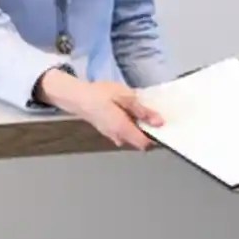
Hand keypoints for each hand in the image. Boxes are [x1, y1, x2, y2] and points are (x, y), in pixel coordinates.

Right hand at [37, 69, 162, 150]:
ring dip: (138, 127)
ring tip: (140, 111)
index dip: (156, 136)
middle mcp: (118, 137)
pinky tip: (127, 112)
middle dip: (148, 130)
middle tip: (152, 114)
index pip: (145, 144)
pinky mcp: (107, 131)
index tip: (162, 125)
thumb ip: (143, 111)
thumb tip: (159, 122)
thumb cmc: (100, 94)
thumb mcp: (126, 97)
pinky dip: (129, 125)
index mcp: (124, 129)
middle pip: (139, 141)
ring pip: (131, 136)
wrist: (77, 96)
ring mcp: (111, 135)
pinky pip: (123, 132)